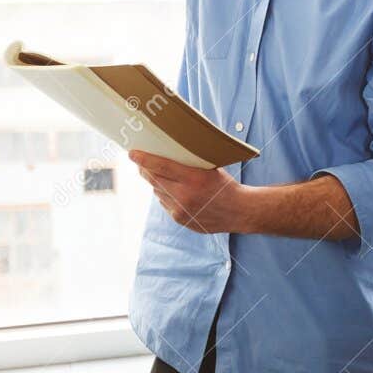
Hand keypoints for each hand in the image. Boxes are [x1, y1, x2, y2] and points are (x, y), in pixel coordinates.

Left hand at [129, 150, 252, 234]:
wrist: (239, 212)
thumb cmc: (226, 186)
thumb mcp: (211, 169)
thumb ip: (189, 166)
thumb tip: (166, 158)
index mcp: (194, 179)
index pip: (162, 167)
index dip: (145, 159)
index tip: (132, 153)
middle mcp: (185, 196)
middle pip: (154, 179)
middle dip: (145, 169)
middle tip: (140, 161)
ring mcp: (181, 210)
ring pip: (158, 192)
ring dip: (157, 183)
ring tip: (162, 176)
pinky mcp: (180, 219)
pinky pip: (165, 203)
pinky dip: (166, 195)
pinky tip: (176, 192)